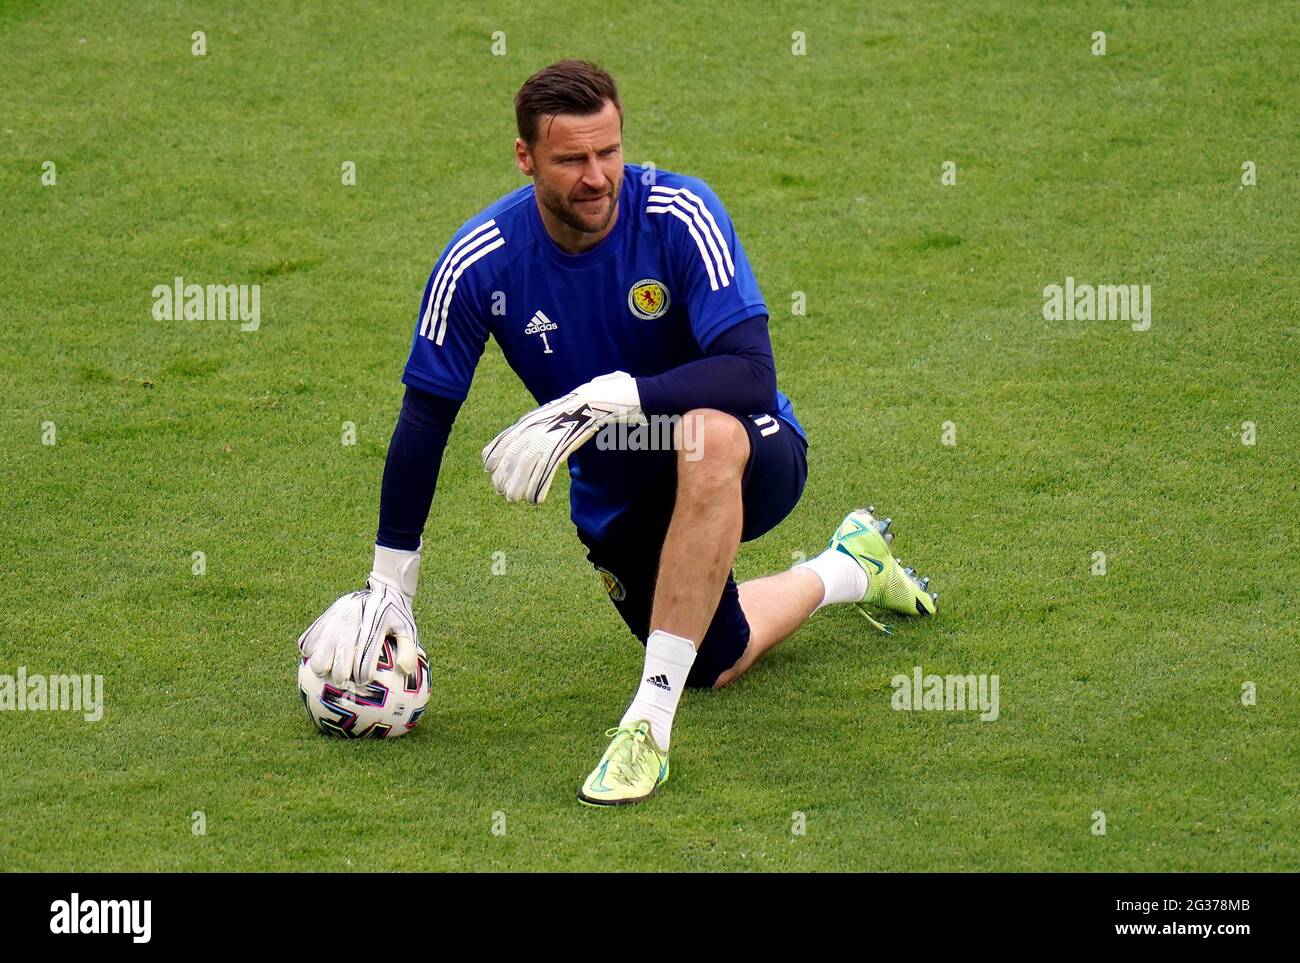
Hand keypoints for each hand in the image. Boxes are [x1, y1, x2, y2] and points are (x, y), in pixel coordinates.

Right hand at [297, 546, 420, 684]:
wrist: (384, 589)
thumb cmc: (396, 616)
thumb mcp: (408, 629)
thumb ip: (408, 650)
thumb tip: (405, 671)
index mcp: (375, 623)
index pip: (365, 653)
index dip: (362, 673)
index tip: (363, 684)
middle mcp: (353, 618)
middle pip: (338, 653)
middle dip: (339, 673)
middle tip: (342, 683)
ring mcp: (336, 616)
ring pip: (319, 648)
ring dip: (321, 664)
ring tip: (326, 673)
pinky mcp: (325, 616)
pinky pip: (308, 638)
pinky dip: (309, 651)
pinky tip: (316, 658)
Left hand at [482, 371, 643, 503]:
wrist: (592, 401)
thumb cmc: (569, 410)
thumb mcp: (545, 417)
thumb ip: (530, 428)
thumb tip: (520, 441)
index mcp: (528, 422)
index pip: (503, 442)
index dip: (493, 459)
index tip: (489, 472)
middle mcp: (534, 430)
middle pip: (512, 458)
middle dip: (504, 477)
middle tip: (503, 492)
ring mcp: (548, 438)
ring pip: (526, 467)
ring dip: (518, 486)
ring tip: (514, 499)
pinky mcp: (562, 447)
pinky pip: (546, 470)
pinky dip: (539, 487)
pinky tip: (536, 500)